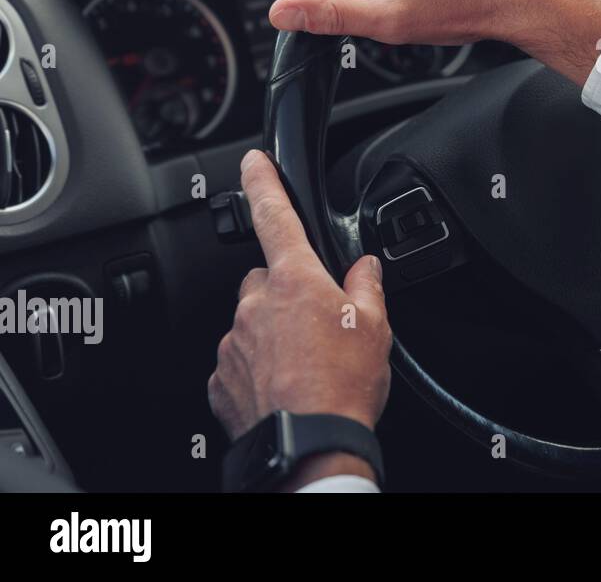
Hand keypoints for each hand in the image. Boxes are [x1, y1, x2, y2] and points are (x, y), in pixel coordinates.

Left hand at [208, 150, 391, 488]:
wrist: (310, 444)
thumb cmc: (344, 385)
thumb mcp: (376, 326)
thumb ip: (366, 285)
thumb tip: (364, 268)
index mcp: (295, 281)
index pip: (274, 214)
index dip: (263, 180)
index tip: (253, 160)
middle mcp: (255, 304)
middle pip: (264, 278)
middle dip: (285, 290)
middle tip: (315, 320)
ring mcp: (234, 342)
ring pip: (250, 321)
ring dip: (272, 332)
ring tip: (305, 362)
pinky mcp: (221, 378)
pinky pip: (239, 360)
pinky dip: (258, 367)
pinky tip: (286, 384)